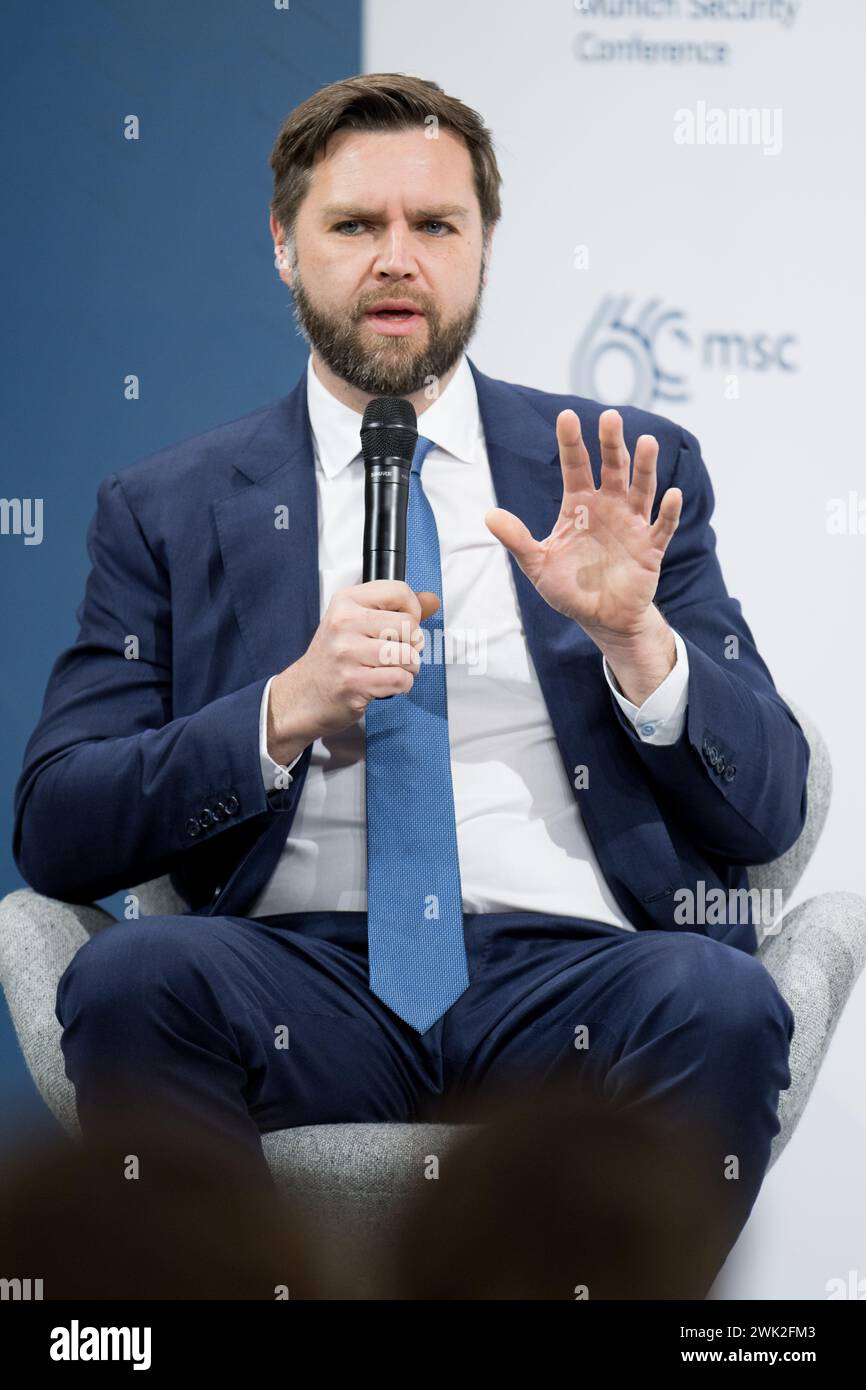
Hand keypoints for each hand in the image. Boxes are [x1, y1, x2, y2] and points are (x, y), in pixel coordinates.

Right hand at [267, 580, 439, 763]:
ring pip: (408, 654)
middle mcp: (344, 623)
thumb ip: (397, 610)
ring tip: (391, 670)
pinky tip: (385, 685)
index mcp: (346, 601)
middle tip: (396, 653)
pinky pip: (400, 679)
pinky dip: (402, 686)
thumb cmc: (333, 659)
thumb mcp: (357, 624)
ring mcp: (347, 653)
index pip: (398, 591)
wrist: (302, 696)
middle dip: (412, 645)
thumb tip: (432, 600)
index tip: (403, 626)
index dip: (412, 611)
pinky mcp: (353, 683)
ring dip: (408, 668)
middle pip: (409, 625)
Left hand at [485, 409, 681, 643]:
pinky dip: (668, 511)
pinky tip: (672, 494)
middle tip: (610, 417)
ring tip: (646, 442)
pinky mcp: (650, 547)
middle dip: (611, 443)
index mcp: (580, 506)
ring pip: (641, 489)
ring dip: (644, 467)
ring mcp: (632, 524)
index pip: (576, 467)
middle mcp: (608, 507)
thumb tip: (488, 515)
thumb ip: (517, 539)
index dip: (572, 443)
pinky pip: (662, 526)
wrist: (601, 618)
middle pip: (612, 468)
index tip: (566, 416)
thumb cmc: (570, 588)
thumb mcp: (538, 565)